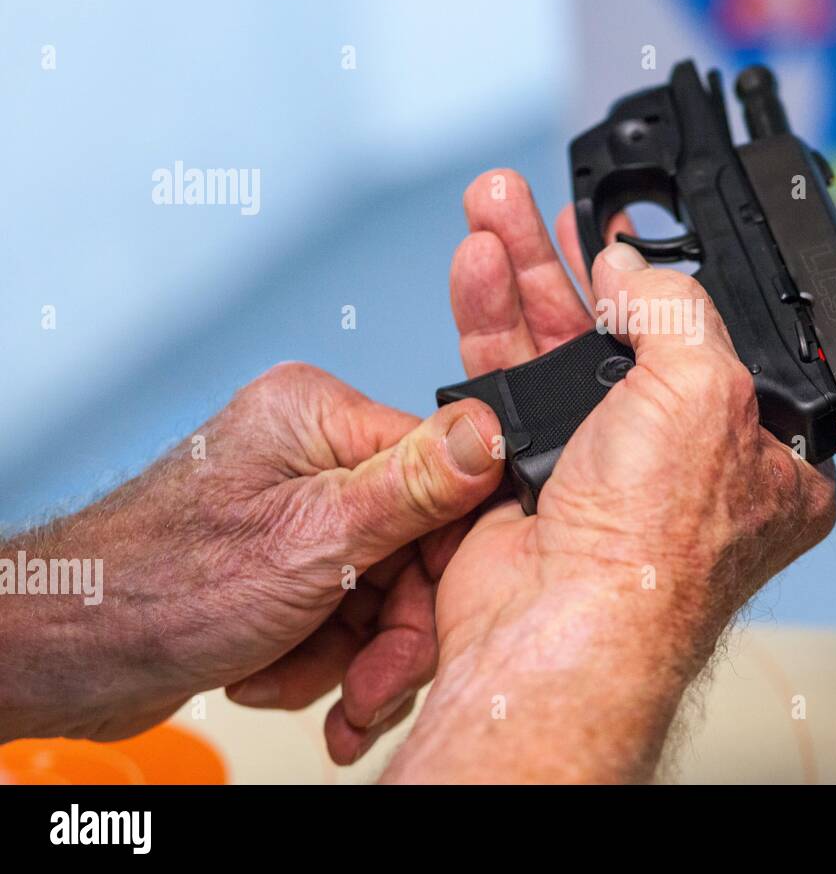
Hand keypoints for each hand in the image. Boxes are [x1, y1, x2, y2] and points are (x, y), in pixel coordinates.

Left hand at [0, 363, 501, 759]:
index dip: (447, 555)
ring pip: (382, 587)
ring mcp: (296, 508)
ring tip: (318, 691)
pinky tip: (277, 673)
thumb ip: (415, 486)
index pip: (443, 472)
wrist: (71, 657)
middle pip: (415, 542)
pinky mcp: (284, 557)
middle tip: (372, 685)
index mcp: (320, 417)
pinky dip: (321, 656)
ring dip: (353, 654)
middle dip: (393, 627)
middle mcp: (311, 454)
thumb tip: (491, 432)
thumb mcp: (313, 541)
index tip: (439, 614)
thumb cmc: (159, 587)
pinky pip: (344, 609)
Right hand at [382, 170, 835, 782]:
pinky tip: (480, 267)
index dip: (678, 283)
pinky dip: (491, 322)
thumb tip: (630, 268)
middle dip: (580, 260)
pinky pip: (509, 379)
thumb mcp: (705, 388)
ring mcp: (602, 467)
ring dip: (526, 274)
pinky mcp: (531, 473)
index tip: (636, 236)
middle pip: (627, 332)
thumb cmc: (653, 550)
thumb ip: (675, 305)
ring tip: (496, 210)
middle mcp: (680, 458)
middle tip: (549, 207)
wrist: (554, 626)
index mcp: (759, 452)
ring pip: (559, 345)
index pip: (722, 342)